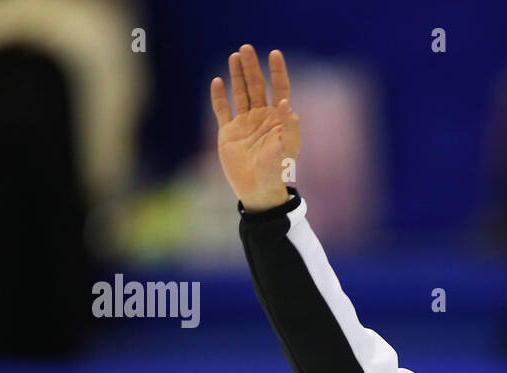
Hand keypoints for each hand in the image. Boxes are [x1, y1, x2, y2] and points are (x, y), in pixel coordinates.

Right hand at [210, 45, 299, 211]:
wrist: (257, 190)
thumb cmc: (276, 171)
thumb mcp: (286, 150)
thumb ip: (288, 127)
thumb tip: (287, 103)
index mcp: (277, 119)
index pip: (280, 89)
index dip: (277, 71)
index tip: (275, 53)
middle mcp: (261, 117)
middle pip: (257, 86)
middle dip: (252, 67)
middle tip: (246, 48)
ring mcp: (244, 123)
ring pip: (240, 93)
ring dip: (237, 75)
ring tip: (234, 56)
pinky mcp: (229, 132)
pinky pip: (222, 109)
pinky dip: (219, 96)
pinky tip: (218, 81)